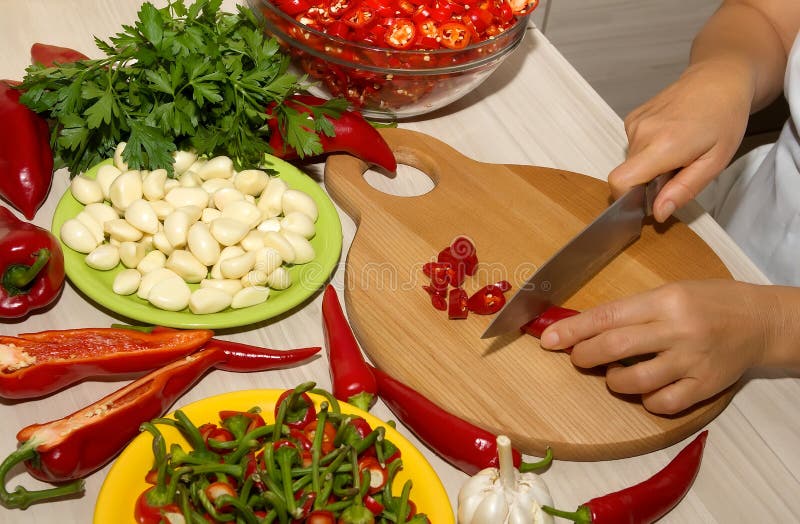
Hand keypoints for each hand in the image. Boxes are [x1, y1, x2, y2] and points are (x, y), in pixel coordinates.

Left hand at [538, 280, 792, 414]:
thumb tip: (584, 329)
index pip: (608, 316)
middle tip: (576, 358)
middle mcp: (678, 329)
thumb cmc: (708, 302)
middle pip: (615, 347)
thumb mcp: (669, 292)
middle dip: (584, 356)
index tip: (548, 340)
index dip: (573, 330)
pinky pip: (662, 403)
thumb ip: (631, 311)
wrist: (759, 321)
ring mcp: (692, 361)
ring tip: (613, 375)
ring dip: (612, 381)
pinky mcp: (705, 386)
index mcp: (665, 300)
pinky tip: (644, 390)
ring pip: (635, 380)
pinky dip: (645, 400)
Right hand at [608, 61, 753, 221]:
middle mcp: (642, 132)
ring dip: (650, 166)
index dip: (627, 199)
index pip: (620, 181)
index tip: (646, 201)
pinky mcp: (632, 118)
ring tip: (677, 151)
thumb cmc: (724, 118)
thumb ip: (683, 189)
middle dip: (647, 182)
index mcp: (663, 145)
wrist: (719, 79)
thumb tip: (658, 213)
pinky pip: (633, 147)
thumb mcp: (715, 162)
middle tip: (679, 170)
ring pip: (630, 162)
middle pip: (627, 175)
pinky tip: (670, 137)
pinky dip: (648, 151)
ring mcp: (634, 123)